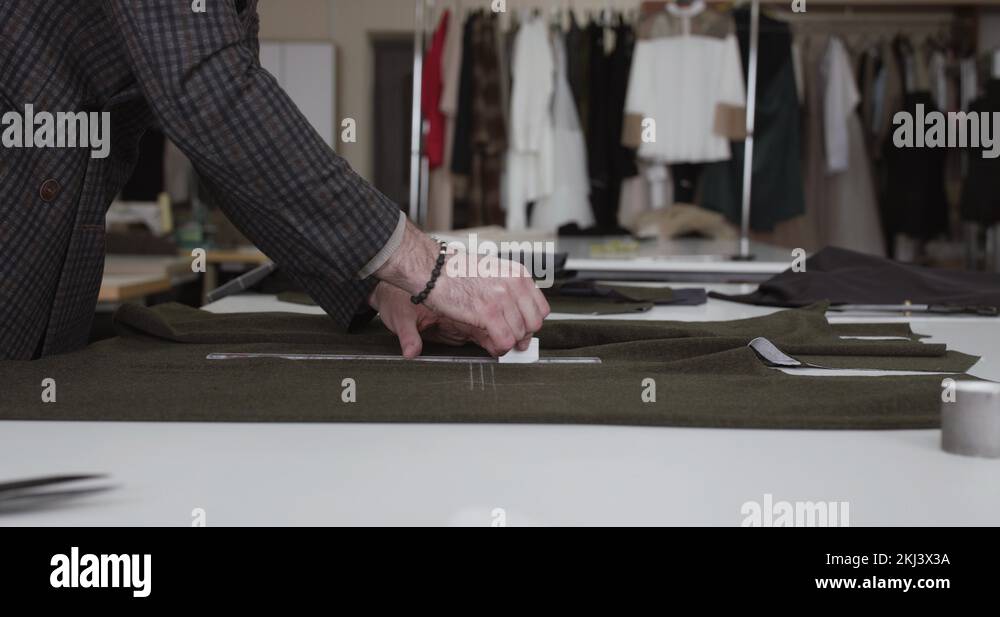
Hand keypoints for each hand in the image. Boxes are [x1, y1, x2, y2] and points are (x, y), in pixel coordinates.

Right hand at [375, 222, 549, 355]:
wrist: (432, 268)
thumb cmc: (455, 270)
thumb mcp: (492, 272)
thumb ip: (509, 292)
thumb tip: (520, 316)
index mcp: (517, 274)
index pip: (541, 308)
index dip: (531, 323)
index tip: (521, 328)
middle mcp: (513, 284)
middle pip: (533, 324)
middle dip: (521, 335)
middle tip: (508, 337)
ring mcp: (502, 298)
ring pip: (519, 334)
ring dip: (507, 342)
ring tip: (494, 339)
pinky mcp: (488, 312)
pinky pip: (505, 340)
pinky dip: (499, 348)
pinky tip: (490, 344)